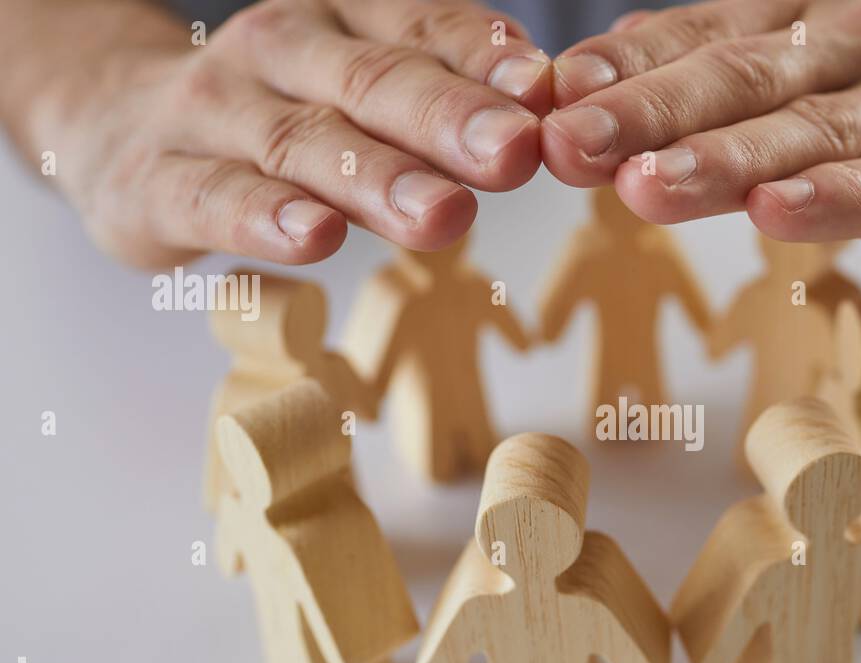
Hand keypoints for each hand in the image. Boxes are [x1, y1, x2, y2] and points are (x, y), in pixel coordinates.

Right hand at [50, 0, 551, 266]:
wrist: (115, 123)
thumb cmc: (273, 114)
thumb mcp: (358, 97)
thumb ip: (438, 110)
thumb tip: (539, 125)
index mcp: (340, 18)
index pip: (419, 25)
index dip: (482, 59)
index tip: (541, 94)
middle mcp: (279, 49)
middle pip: (371, 82)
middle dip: (449, 119)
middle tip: (513, 154)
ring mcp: (213, 111)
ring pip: (301, 141)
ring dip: (378, 179)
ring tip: (444, 215)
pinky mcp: (157, 181)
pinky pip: (216, 197)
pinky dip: (266, 219)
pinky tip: (316, 239)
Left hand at [541, 0, 860, 249]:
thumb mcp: (810, 80)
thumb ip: (715, 87)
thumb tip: (593, 91)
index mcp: (805, 25)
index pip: (700, 38)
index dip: (619, 69)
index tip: (542, 103)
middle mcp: (857, 47)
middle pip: (741, 80)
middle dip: (646, 113)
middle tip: (567, 147)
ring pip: (813, 131)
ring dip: (725, 159)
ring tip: (646, 188)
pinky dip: (842, 200)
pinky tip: (782, 215)